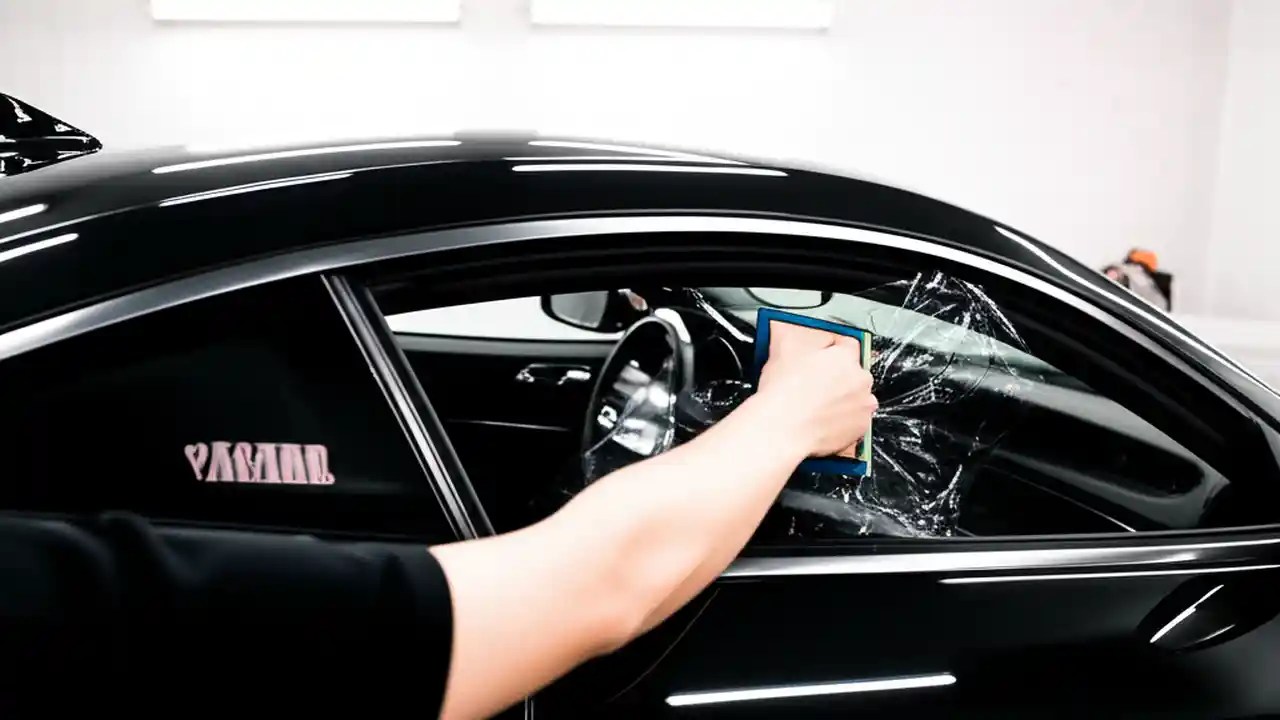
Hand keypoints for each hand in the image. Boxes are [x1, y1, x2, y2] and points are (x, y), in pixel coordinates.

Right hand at [755, 327, 876, 458]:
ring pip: (858, 398)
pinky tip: (824, 422)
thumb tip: (782, 330)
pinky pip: (856, 421)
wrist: (782, 429)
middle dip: (840, 378)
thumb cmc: (782, 394)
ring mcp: (863, 405)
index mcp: (844, 356)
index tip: (826, 357)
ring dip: (845, 400)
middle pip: (855, 373)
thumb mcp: (780, 354)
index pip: (848, 344)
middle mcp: (860, 379)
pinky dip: (845, 421)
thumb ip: (789, 339)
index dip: (835, 350)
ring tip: (820, 407)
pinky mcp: (861, 428)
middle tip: (817, 386)